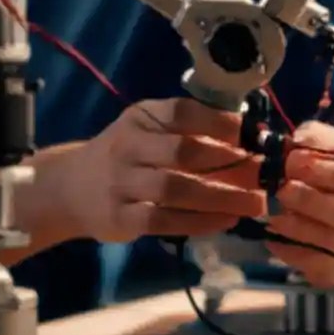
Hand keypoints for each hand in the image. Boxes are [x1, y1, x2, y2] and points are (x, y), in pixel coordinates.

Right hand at [61, 98, 266, 243]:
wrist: (70, 188)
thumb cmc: (129, 154)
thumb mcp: (151, 130)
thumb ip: (192, 131)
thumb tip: (253, 138)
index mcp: (142, 117)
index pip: (183, 112)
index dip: (221, 123)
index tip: (254, 135)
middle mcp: (129, 146)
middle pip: (183, 152)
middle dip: (229, 163)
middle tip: (263, 173)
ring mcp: (121, 183)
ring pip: (176, 189)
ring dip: (221, 197)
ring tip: (255, 203)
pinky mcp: (119, 217)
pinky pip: (164, 221)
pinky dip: (199, 222)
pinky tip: (226, 221)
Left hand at [268, 121, 333, 287]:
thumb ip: (323, 141)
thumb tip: (298, 140)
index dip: (324, 170)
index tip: (293, 161)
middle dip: (310, 201)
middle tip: (283, 190)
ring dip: (300, 230)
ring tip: (275, 216)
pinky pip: (323, 268)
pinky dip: (295, 254)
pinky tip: (275, 239)